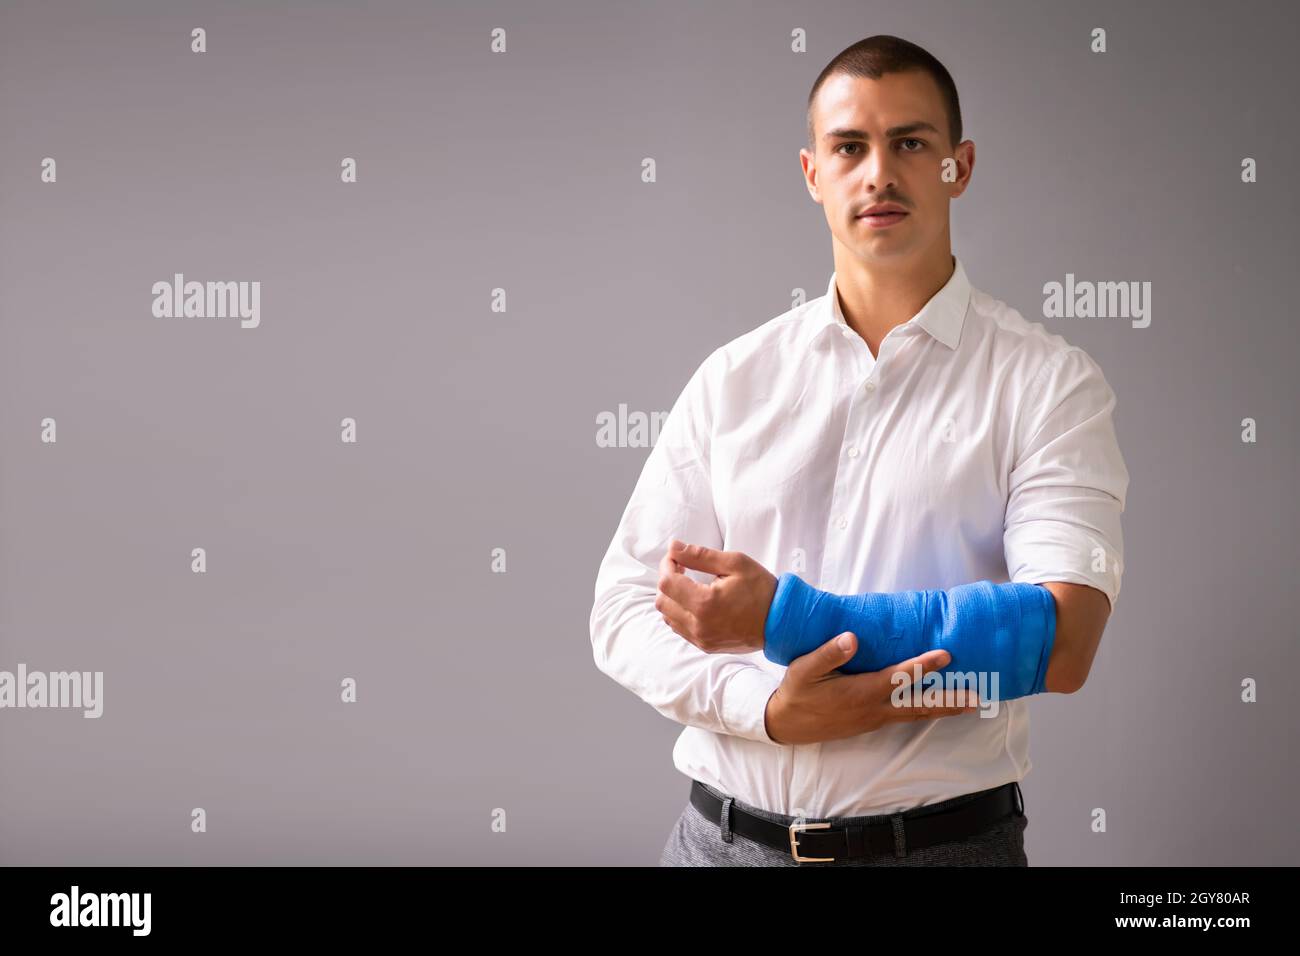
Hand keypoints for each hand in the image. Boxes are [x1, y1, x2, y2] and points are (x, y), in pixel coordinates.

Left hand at [654, 539, 777, 653]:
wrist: (781, 621)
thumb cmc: (761, 589)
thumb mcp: (735, 563)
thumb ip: (700, 555)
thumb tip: (674, 547)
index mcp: (705, 604)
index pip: (666, 583)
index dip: (667, 565)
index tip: (677, 556)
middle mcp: (699, 625)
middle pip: (662, 601)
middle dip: (668, 581)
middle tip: (683, 568)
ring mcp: (701, 639)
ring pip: (668, 617)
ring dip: (672, 598)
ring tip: (689, 585)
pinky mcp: (705, 646)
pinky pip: (680, 629)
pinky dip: (680, 613)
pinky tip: (696, 601)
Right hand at [764, 635, 980, 744]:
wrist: (787, 725)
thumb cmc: (796, 693)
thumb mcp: (805, 669)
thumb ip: (829, 653)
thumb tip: (852, 638)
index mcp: (860, 692)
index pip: (898, 677)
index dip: (922, 666)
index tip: (945, 654)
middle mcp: (873, 708)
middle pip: (918, 704)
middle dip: (949, 699)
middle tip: (977, 696)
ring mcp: (874, 718)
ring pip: (915, 713)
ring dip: (944, 708)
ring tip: (970, 703)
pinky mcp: (872, 722)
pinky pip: (906, 715)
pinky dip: (926, 710)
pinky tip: (937, 705)